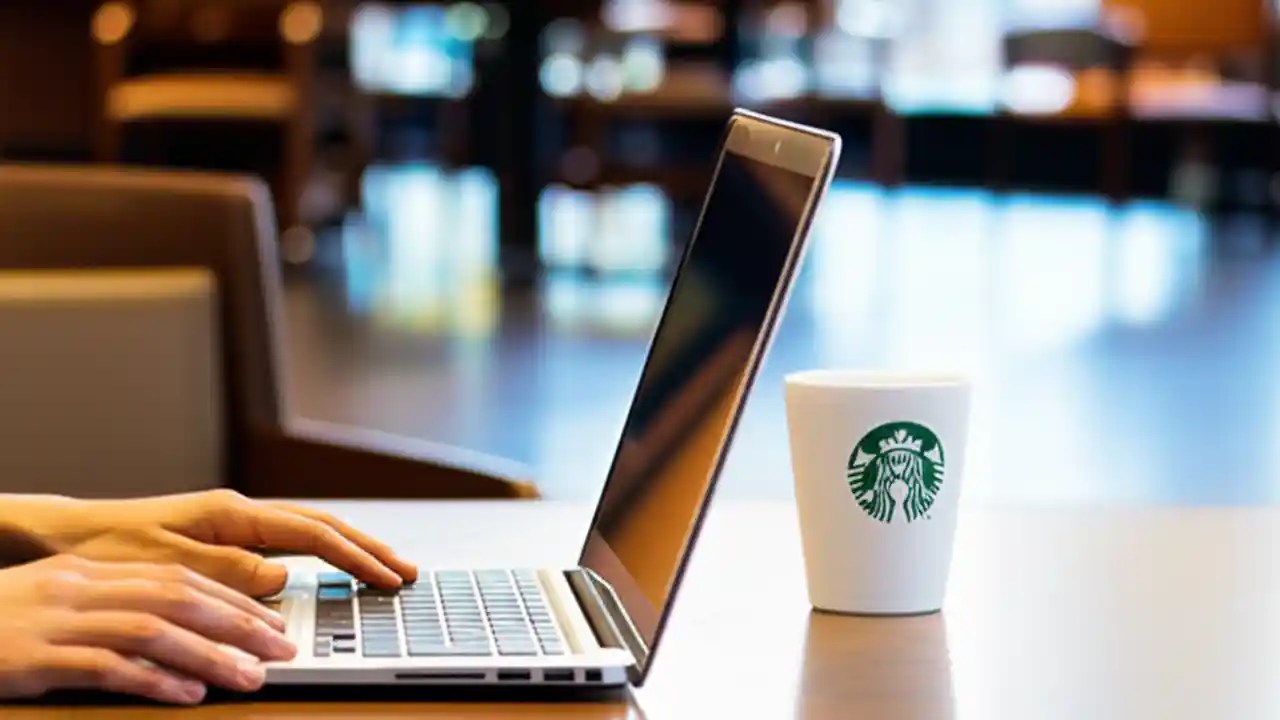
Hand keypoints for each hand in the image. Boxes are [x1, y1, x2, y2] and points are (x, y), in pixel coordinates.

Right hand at [0, 554, 294, 703]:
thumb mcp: (58, 607)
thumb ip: (115, 610)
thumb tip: (181, 630)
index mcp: (91, 573)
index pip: (178, 577)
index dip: (232, 598)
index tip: (271, 622)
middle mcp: (80, 588)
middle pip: (177, 598)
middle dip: (237, 623)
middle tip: (281, 648)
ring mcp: (56, 621)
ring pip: (151, 630)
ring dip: (209, 654)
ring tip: (250, 676)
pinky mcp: (35, 657)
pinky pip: (105, 666)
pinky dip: (152, 679)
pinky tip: (186, 694)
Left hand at [4, 490, 416, 596]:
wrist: (67, 536)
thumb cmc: (107, 548)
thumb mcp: (170, 565)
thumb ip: (231, 570)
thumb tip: (284, 577)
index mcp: (233, 514)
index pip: (313, 534)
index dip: (357, 557)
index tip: (389, 578)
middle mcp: (240, 513)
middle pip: (322, 526)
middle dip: (368, 548)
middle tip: (406, 571)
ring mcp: (234, 523)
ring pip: (308, 532)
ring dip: (349, 550)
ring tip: (382, 567)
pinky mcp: (224, 537)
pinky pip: (286, 544)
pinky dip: (319, 556)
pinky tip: (330, 569)